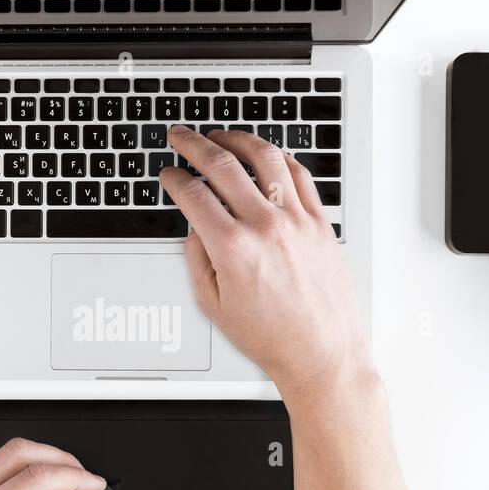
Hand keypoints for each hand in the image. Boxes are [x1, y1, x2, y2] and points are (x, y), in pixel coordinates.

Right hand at [159, 126, 374, 402]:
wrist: (320, 353)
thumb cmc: (272, 337)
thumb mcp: (214, 305)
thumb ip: (197, 259)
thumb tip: (194, 227)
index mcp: (233, 250)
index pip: (192, 195)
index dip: (173, 178)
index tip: (168, 174)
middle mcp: (266, 228)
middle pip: (222, 164)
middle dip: (193, 144)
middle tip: (180, 136)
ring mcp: (297, 222)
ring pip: (264, 157)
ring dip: (236, 139)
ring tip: (221, 136)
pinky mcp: (320, 223)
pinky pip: (298, 174)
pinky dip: (277, 157)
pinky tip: (264, 155)